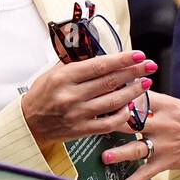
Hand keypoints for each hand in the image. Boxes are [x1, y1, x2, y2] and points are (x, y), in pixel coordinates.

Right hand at [19, 50, 154, 145]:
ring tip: (145, 83)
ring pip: (114, 101)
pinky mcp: (83, 129)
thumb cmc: (42, 95)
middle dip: (134, 73)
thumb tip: (96, 50)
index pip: (99, 65)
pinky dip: (123, 114)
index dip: (121, 60)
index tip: (138, 55)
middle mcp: (71, 95)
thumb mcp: (52, 73)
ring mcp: (78, 114)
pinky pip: (110, 122)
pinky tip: (130, 106)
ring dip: (133, 92)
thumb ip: (74, 63)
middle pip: (110, 81)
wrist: (30, 123)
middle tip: (149, 66)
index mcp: (63, 77)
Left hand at [104, 92, 179, 179]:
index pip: (139, 98)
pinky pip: (147, 172)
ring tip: (105, 157)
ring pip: (139, 148)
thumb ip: (148, 98)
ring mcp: (164, 145)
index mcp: (164, 106)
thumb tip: (119, 84)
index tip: (99, 95)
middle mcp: (163, 125)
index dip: (120, 96)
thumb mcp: (172, 103)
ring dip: (122, 153)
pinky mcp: (165, 161)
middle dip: (114, 122)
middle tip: (93, 122)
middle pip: (134, 122)